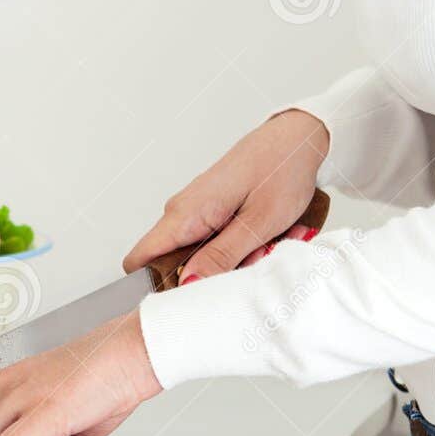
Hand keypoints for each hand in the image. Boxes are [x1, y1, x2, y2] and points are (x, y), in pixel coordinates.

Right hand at [123, 110, 328, 282]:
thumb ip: (220, 257)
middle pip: (169, 264)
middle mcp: (181, 211)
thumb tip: (187, 284)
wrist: (295, 138)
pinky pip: (208, 242)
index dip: (154, 285)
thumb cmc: (281, 169)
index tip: (186, 297)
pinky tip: (257, 238)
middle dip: (204, 276)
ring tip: (260, 247)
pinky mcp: (207, 209)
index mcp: (185, 214)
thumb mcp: (258, 223)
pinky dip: (232, 247)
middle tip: (245, 265)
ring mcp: (193, 210)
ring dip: (224, 262)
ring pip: (193, 255)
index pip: (138, 259)